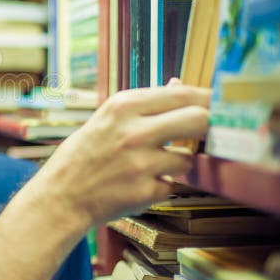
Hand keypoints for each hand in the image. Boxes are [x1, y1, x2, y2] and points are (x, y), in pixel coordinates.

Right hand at [42, 83, 210, 226]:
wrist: (60, 196)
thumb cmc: (85, 154)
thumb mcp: (108, 118)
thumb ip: (146, 104)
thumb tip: (180, 83)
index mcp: (124, 105)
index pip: (184, 94)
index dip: (208, 100)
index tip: (219, 106)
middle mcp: (134, 131)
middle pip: (199, 119)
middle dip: (210, 127)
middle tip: (210, 133)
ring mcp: (141, 163)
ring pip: (187, 159)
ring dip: (176, 164)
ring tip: (150, 166)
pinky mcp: (146, 192)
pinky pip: (171, 185)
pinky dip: (159, 186)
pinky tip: (136, 185)